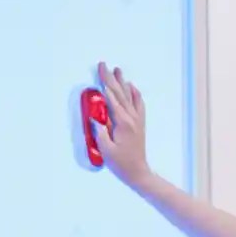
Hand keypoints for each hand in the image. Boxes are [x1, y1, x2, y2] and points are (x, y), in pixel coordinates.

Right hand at [93, 61, 151, 189]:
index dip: (105, 83)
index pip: (112, 98)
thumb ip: (100, 132)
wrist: (138, 171)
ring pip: (130, 96)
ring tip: (118, 70)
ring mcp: (137, 120)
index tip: (100, 71)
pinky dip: (134, 93)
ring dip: (123, 82)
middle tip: (104, 65)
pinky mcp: (139, 123)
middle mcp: (132, 118)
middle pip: (120, 93)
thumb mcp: (106, 149)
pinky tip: (131, 87)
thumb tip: (95, 117)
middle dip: (111, 78)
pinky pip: (138, 104)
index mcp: (123, 122)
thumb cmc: (121, 163)